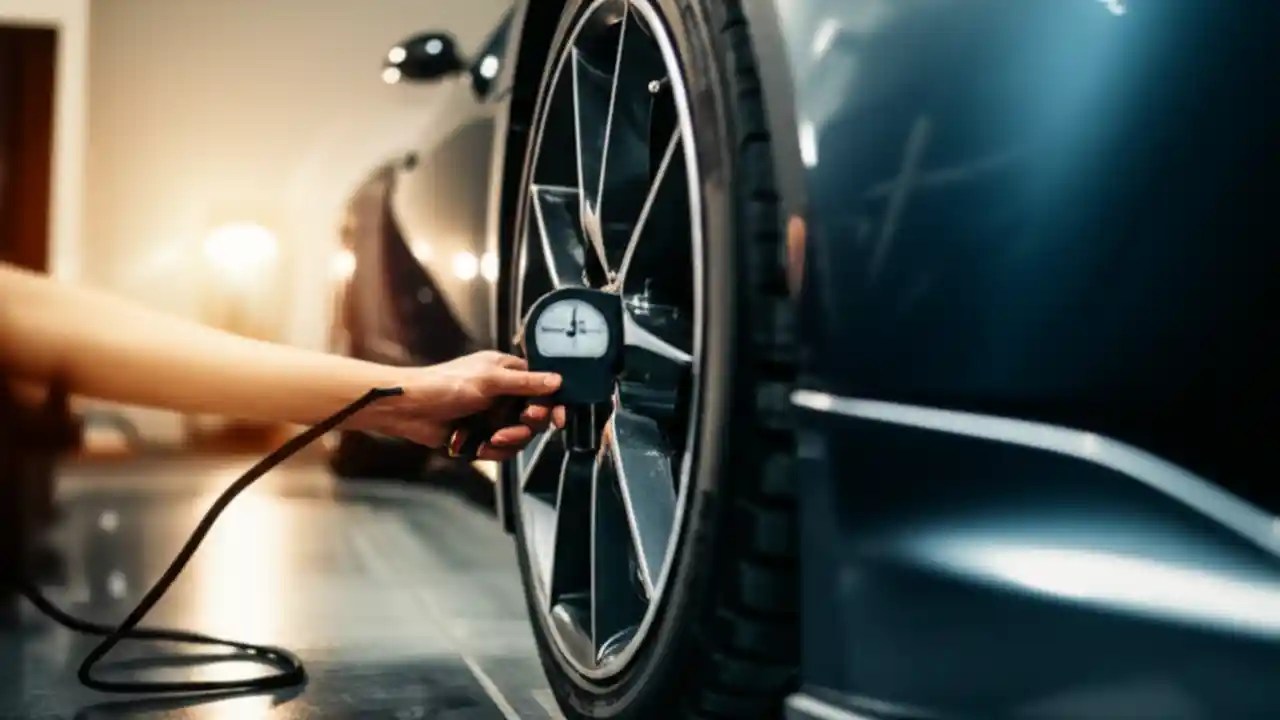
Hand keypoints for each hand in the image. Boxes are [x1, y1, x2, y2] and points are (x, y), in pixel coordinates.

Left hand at [347, 351, 565, 460]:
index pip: (544, 387)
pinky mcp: (483, 436)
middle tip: (522, 421)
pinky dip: (494, 450)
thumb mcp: (489, 380)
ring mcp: (494, 416)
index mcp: (508, 372)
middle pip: (536, 416)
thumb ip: (525, 382)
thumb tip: (557, 380)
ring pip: (521, 436)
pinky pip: (503, 450)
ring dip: (510, 440)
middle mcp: (504, 394)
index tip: (560, 417)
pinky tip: (480, 445)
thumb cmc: (444, 385)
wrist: (410, 410)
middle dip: (528, 423)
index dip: (554, 402)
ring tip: (493, 437)